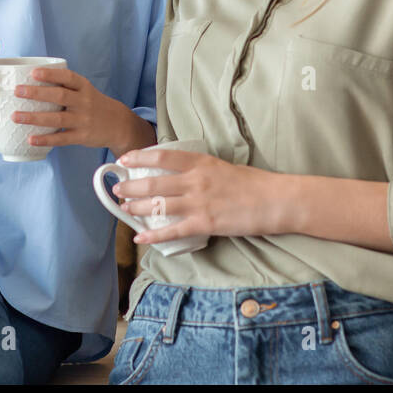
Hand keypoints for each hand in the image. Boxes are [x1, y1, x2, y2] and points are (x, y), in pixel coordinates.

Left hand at [12, 67, 143, 153]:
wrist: (118, 124)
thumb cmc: (94, 104)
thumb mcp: (85, 90)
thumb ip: (65, 86)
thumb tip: (32, 81)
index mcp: (84, 87)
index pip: (67, 77)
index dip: (50, 74)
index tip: (33, 72)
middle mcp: (84, 102)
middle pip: (59, 96)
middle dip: (37, 93)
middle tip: (18, 91)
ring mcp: (83, 120)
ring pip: (57, 118)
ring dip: (35, 118)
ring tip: (16, 117)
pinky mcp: (82, 136)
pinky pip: (61, 138)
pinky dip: (45, 139)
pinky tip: (31, 139)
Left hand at [109, 147, 287, 244]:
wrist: (275, 201)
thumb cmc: (254, 183)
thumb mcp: (224, 167)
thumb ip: (202, 170)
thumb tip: (184, 175)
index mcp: (201, 162)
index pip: (162, 156)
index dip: (139, 157)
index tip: (124, 159)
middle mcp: (196, 180)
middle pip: (154, 182)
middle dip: (130, 185)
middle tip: (117, 188)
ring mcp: (199, 202)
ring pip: (158, 205)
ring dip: (137, 207)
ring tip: (123, 208)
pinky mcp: (204, 223)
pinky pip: (172, 230)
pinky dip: (153, 235)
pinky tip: (140, 236)